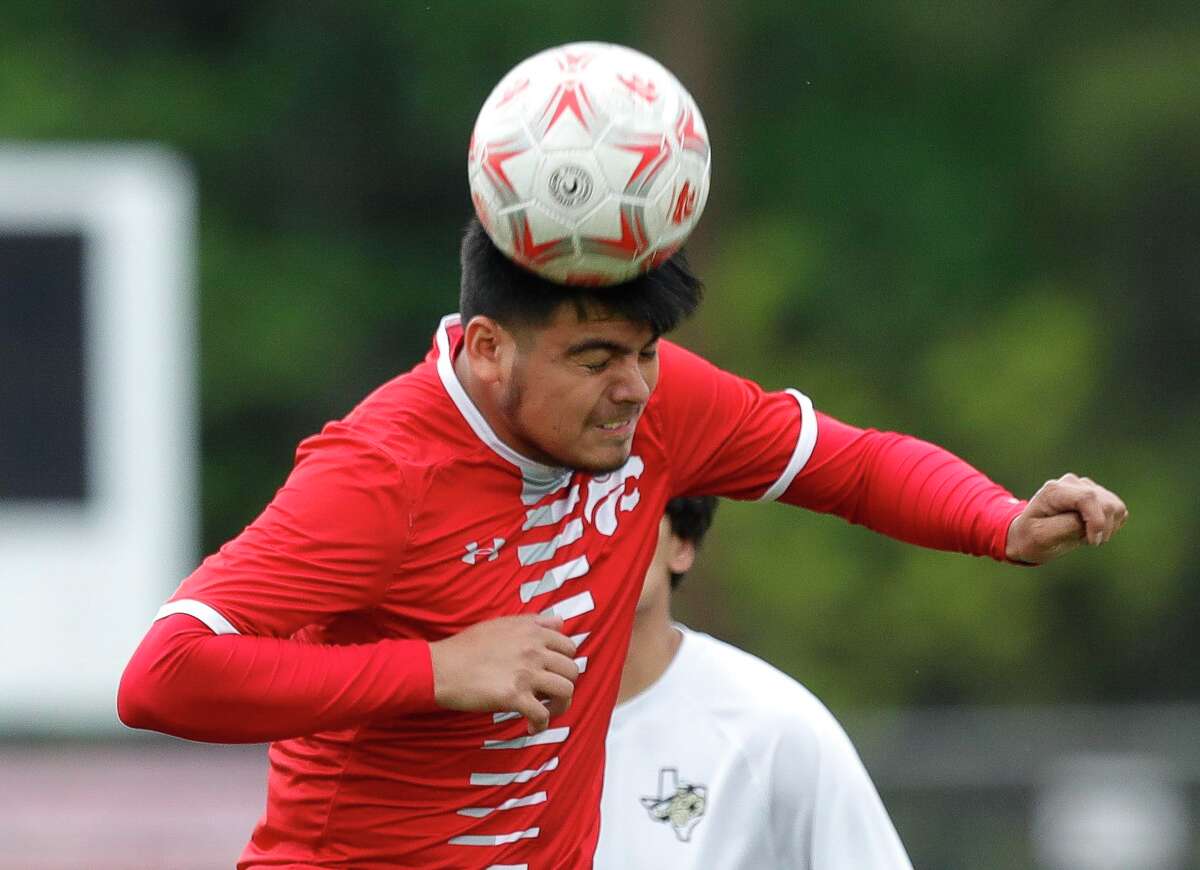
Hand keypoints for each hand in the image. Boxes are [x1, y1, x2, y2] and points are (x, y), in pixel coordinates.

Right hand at [429, 613, 578, 733]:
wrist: (441, 668)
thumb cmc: (466, 647)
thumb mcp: (501, 623)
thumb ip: (531, 622)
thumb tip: (558, 623)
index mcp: (531, 630)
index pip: (569, 646)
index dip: (564, 662)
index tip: (554, 672)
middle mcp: (534, 649)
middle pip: (572, 670)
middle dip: (565, 684)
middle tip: (550, 694)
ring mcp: (526, 672)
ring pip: (565, 691)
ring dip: (559, 705)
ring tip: (546, 711)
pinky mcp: (514, 696)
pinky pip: (543, 714)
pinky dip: (541, 724)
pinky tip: (532, 727)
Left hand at [1006, 473, 1127, 564]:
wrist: (1029, 535)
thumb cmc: (1031, 537)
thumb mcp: (1042, 536)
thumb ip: (1067, 525)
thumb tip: (1093, 519)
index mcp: (1054, 491)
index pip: (1088, 498)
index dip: (1097, 521)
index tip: (1093, 541)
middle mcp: (1071, 483)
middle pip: (1107, 503)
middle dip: (1102, 528)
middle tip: (1085, 540)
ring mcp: (1086, 487)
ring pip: (1116, 507)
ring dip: (1107, 527)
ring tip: (1086, 536)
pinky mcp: (1098, 495)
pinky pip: (1119, 511)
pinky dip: (1110, 525)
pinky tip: (1092, 530)